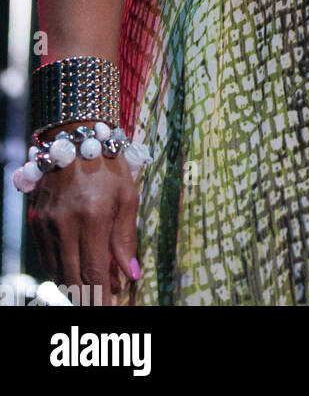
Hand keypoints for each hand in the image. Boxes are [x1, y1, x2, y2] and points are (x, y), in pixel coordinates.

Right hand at [28, 146, 138, 305]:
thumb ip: (127, 239)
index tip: (111, 310)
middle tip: (103, 303)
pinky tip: (77, 270)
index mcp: (92, 218)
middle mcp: (64, 225)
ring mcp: (46, 225)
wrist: (75, 139)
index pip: (94, 272)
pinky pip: (47, 258)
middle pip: (73, 278)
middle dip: (89, 298)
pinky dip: (61, 270)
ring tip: (96, 288)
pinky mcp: (35, 222)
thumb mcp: (128, 197)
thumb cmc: (109, 166)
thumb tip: (132, 275)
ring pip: (57, 271)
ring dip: (76, 286)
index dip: (102, 297)